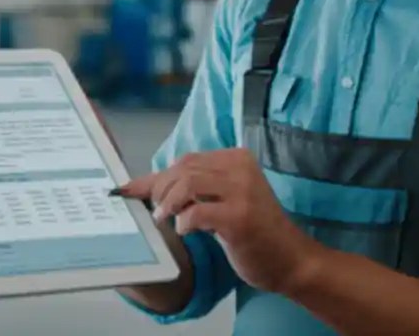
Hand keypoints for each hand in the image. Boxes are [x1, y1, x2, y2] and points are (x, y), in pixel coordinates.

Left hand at [114, 148, 319, 294]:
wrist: (291, 259)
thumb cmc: (255, 232)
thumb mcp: (226, 201)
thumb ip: (198, 190)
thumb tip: (150, 187)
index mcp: (237, 159)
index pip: (186, 160)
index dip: (155, 177)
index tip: (127, 190)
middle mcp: (240, 168)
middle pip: (183, 169)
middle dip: (159, 190)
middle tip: (156, 212)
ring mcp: (242, 191)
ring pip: (187, 184)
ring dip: (168, 203)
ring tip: (166, 219)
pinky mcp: (239, 217)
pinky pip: (196, 212)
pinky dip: (184, 221)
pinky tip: (186, 230)